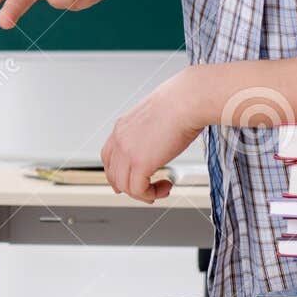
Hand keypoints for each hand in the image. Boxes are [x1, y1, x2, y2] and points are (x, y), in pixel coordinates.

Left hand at [101, 72, 203, 202]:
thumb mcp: (157, 115)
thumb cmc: (181, 103)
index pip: (108, 156)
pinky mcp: (140, 163)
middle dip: (131, 187)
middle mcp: (120, 139)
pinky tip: (166, 186)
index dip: (118, 172)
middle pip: (113, 174)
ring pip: (124, 186)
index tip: (132, 180)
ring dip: (144, 193)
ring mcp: (127, 152)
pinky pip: (138, 190)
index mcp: (122, 126)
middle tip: (151, 190)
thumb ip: (151, 130)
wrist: (187, 101)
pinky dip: (151, 194)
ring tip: (163, 188)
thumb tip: (162, 140)